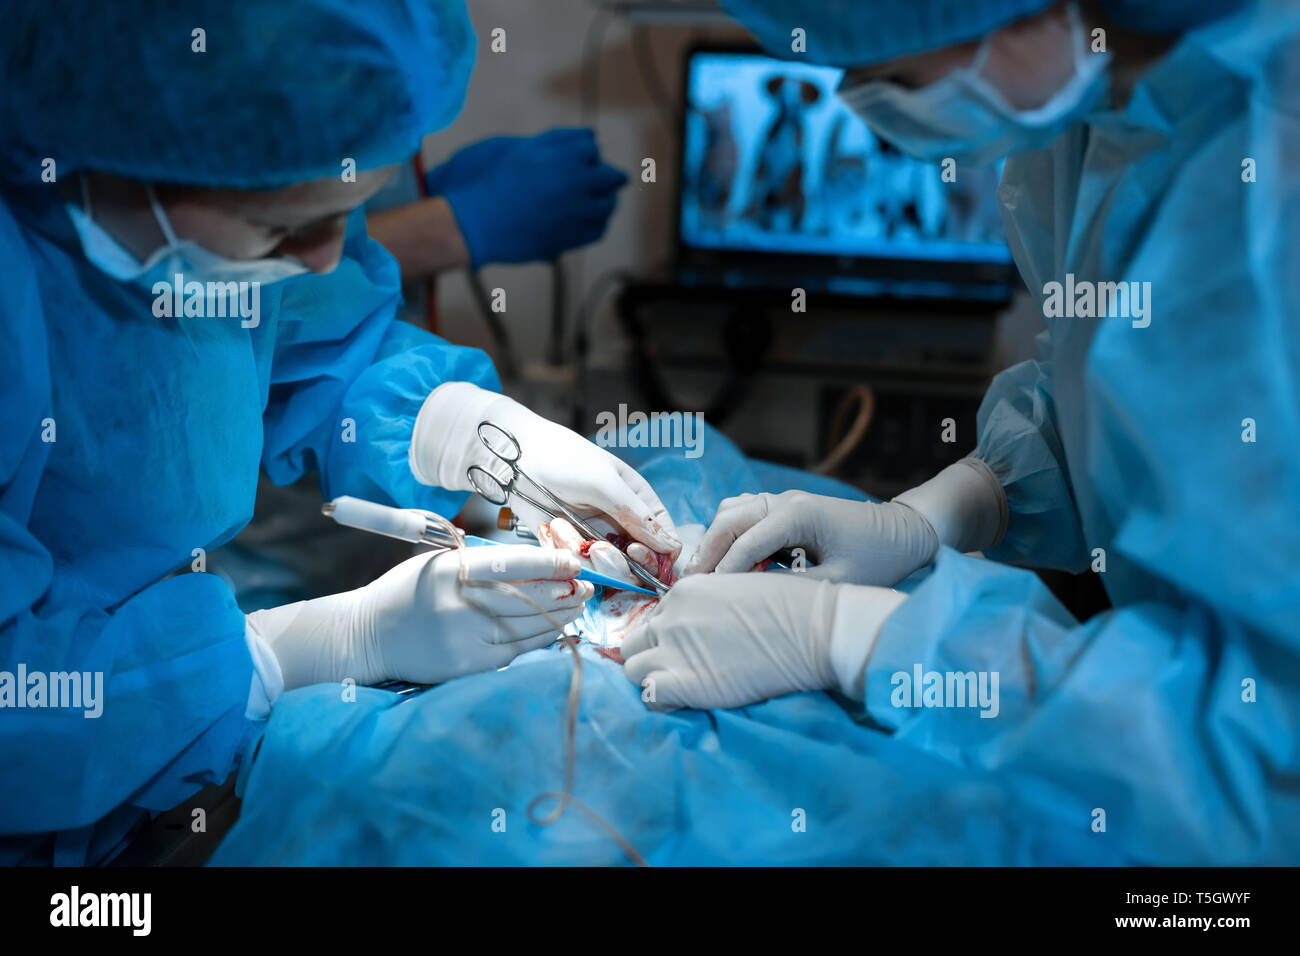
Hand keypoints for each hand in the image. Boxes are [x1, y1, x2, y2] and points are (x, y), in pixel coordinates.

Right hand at [249, 545, 591, 689]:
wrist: (369, 634)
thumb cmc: (411, 592)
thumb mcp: (442, 564)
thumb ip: (484, 564)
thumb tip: (541, 566)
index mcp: (453, 572)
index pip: (512, 565)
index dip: (548, 564)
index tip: (574, 562)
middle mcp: (459, 605)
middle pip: (526, 599)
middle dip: (563, 592)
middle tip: (587, 586)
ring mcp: (464, 638)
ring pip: (526, 627)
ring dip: (560, 616)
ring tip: (579, 604)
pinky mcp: (467, 664)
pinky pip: (516, 650)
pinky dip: (541, 638)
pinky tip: (558, 628)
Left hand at [410, 382, 681, 557]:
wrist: (516, 460)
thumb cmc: (564, 459)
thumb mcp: (606, 484)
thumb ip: (638, 517)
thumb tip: (672, 547)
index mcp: (640, 502)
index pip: (666, 541)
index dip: (660, 557)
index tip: (638, 555)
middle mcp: (623, 523)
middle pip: (640, 563)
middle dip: (621, 561)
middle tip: (597, 547)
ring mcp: (597, 537)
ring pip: (609, 569)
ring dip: (589, 555)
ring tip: (567, 531)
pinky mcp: (571, 547)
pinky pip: (580, 565)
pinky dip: (567, 553)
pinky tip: (553, 531)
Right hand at [425, 128, 627, 267]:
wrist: (470, 223)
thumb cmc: (485, 181)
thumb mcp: (514, 147)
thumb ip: (550, 142)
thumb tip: (584, 139)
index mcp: (562, 155)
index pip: (590, 145)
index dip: (583, 151)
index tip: (582, 156)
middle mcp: (576, 183)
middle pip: (611, 175)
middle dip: (606, 175)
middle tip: (608, 178)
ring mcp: (576, 213)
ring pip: (608, 204)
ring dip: (604, 200)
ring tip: (597, 201)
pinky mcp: (570, 239)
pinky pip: (597, 231)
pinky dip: (595, 224)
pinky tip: (587, 222)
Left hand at [620, 573, 903, 710]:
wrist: (814, 629)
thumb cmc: (791, 608)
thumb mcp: (738, 588)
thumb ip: (708, 605)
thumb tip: (700, 627)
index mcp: (684, 591)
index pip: (653, 619)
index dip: (667, 638)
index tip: (689, 650)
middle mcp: (670, 617)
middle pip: (634, 643)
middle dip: (652, 657)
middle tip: (683, 671)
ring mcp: (673, 649)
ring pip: (633, 671)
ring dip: (654, 680)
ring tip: (686, 688)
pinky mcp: (684, 682)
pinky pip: (650, 697)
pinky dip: (663, 702)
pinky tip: (688, 701)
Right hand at [685, 491, 937, 586]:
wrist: (904, 533)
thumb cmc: (878, 559)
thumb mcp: (838, 581)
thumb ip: (792, 588)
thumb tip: (750, 598)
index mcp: (798, 514)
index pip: (746, 543)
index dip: (723, 572)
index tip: (704, 597)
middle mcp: (785, 500)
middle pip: (729, 519)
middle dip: (707, 552)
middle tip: (690, 585)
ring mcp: (783, 499)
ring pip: (732, 512)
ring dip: (714, 539)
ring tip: (703, 574)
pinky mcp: (785, 506)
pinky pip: (744, 512)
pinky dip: (728, 532)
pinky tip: (726, 559)